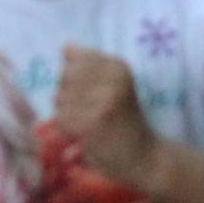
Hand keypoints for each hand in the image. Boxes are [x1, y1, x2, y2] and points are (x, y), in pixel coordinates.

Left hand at [54, 45, 158, 187]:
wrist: (143, 156)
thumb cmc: (124, 121)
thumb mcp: (113, 85)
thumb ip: (89, 65)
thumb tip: (65, 46)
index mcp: (118, 66)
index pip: (75, 56)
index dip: (74, 76)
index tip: (92, 91)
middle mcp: (113, 78)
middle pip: (65, 76)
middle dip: (68, 93)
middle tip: (88, 110)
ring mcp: (103, 101)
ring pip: (60, 97)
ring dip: (67, 112)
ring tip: (87, 122)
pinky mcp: (92, 123)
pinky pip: (62, 118)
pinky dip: (67, 128)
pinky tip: (83, 133)